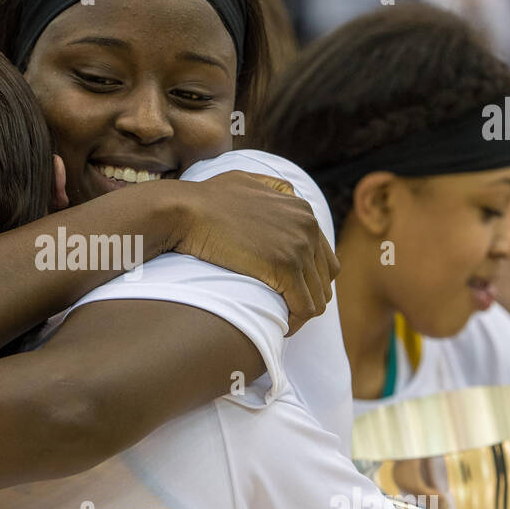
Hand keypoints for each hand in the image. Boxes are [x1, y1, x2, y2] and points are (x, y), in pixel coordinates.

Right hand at [173, 170, 339, 333]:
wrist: (184, 211)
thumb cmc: (205, 199)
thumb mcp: (247, 181)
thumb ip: (273, 188)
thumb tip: (287, 192)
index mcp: (303, 209)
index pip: (324, 257)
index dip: (309, 281)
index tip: (287, 293)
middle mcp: (308, 225)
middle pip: (324, 278)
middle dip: (307, 297)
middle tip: (284, 311)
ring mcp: (298, 246)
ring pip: (318, 296)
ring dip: (301, 313)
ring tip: (281, 321)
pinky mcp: (284, 266)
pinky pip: (304, 307)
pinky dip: (296, 322)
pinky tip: (281, 327)